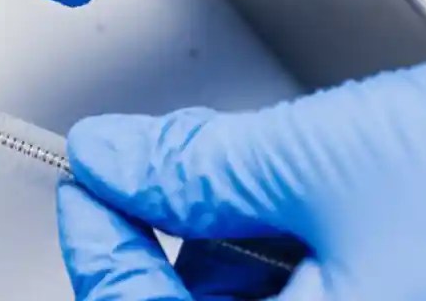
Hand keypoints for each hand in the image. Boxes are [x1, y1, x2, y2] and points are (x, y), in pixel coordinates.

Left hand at [56, 58, 425, 298]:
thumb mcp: (336, 160)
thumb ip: (203, 167)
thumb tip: (116, 159)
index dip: (100, 249)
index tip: (89, 183)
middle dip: (165, 252)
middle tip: (155, 175)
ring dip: (228, 258)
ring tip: (243, 183)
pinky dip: (294, 266)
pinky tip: (301, 211)